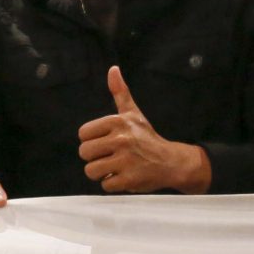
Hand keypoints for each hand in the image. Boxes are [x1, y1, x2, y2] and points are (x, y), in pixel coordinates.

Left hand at [77, 67, 208, 193]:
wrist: (171, 161)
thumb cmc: (147, 137)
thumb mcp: (133, 113)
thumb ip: (120, 93)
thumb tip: (113, 69)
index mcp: (118, 122)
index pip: (83, 134)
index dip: (92, 140)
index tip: (105, 142)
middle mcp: (121, 139)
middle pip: (84, 153)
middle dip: (95, 157)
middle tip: (110, 156)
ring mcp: (125, 160)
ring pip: (91, 170)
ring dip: (101, 172)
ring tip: (115, 167)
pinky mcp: (129, 179)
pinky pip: (105, 185)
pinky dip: (112, 184)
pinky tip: (124, 176)